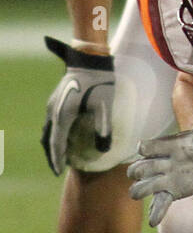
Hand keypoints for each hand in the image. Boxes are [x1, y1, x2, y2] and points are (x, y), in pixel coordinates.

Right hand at [41, 37, 114, 175]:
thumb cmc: (100, 83)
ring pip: (47, 131)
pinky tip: (62, 137)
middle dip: (51, 155)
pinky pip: (50, 122)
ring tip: (59, 156)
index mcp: (63, 116)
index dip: (57, 159)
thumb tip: (104, 150)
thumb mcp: (105, 107)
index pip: (56, 144)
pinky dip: (53, 134)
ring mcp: (52, 105)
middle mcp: (53, 112)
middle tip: (57, 168)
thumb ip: (103, 129)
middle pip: (47, 140)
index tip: (58, 172)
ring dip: (51, 145)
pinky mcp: (56, 99)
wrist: (90, 60)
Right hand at [127, 120, 192, 226]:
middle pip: (139, 168)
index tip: (144, 149)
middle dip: (139, 171)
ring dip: (141, 190)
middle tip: (142, 174)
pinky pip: (159, 204)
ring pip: (143, 187)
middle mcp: (160, 163)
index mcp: (166, 147)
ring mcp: (163, 179)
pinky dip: (156, 212)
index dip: (145, 148)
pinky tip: (153, 222)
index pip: (147, 147)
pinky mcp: (170, 192)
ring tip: (139, 194)